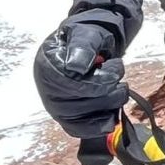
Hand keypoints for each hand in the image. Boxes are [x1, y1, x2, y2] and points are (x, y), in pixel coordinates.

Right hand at [33, 20, 126, 137]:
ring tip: (117, 87)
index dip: (99, 81)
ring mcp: (55, 105)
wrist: (87, 45)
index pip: (72, 84)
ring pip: (82, 120)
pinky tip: (112, 114)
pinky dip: (99, 125)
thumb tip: (76, 67)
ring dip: (108, 106)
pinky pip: (80, 130)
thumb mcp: (86, 34)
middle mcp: (47, 89)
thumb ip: (84, 47)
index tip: (114, 68)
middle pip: (78, 105)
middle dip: (107, 92)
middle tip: (117, 75)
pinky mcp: (67, 118)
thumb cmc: (86, 38)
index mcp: (48, 66)